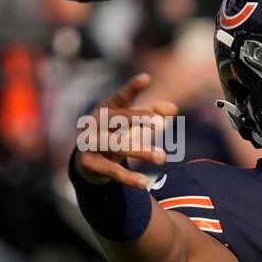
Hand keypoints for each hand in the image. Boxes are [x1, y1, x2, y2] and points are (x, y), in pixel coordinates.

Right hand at [74, 73, 176, 189]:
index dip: (132, 88)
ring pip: (116, 145)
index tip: (146, 78)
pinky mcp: (90, 163)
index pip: (121, 97)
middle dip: (139, 119)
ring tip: (162, 157)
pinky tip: (145, 182)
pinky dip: (128, 177)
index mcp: (107, 109)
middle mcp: (96, 123)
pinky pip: (111, 171)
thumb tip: (173, 108)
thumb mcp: (133, 125)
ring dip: (139, 151)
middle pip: (119, 119)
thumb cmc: (115, 136)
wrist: (88, 163)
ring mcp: (90, 142)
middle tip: (161, 124)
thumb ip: (154, 115)